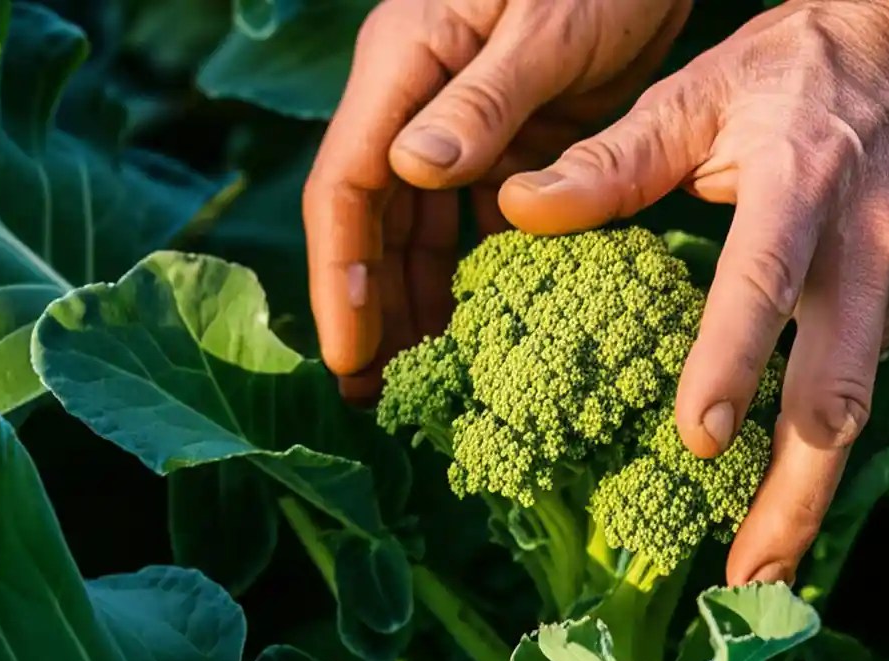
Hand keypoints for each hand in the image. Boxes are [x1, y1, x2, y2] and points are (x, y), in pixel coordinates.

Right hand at [304, 0, 691, 399]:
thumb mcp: (546, 27)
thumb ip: (481, 100)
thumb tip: (411, 173)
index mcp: (402, 68)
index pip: (345, 187)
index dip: (342, 278)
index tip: (352, 356)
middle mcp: (417, 103)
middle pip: (373, 222)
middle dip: (371, 309)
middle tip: (377, 395)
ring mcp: (462, 125)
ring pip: (423, 230)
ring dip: (421, 301)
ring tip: (427, 378)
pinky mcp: (511, 140)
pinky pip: (481, 220)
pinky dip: (481, 273)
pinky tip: (490, 327)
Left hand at [498, 0, 888, 585]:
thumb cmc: (796, 68)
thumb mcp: (699, 93)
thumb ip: (612, 161)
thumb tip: (519, 208)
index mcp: (801, 185)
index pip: (764, 282)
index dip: (733, 362)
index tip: (695, 439)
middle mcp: (862, 249)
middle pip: (839, 393)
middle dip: (794, 492)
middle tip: (744, 575)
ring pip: (860, 411)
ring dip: (811, 495)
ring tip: (758, 570)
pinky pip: (862, 389)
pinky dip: (820, 450)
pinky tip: (775, 494)